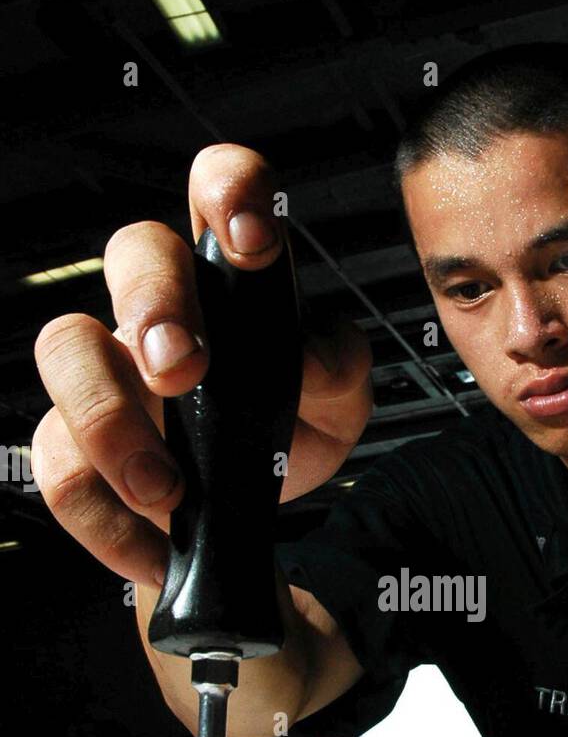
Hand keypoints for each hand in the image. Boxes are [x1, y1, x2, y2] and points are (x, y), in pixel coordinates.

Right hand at [31, 143, 372, 585]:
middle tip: (185, 372)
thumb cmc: (287, 432)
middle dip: (154, 304)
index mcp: (230, 278)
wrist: (250, 514)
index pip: (217, 188)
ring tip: (167, 488)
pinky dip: (107, 519)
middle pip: (130, 252)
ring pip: (66, 346)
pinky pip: (58, 465)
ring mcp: (109, 370)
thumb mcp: (338, 407)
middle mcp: (161, 308)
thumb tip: (314, 360)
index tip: (251, 243)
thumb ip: (340, 372)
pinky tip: (155, 548)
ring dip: (109, 417)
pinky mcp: (75, 441)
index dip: (228, 192)